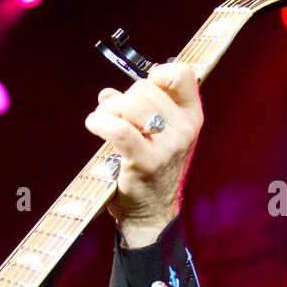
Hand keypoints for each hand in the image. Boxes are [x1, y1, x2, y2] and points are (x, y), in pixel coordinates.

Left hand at [83, 62, 202, 247]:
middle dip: (122, 98)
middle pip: (145, 88)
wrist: (151, 213)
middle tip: (113, 115)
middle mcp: (185, 129)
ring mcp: (167, 146)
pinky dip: (100, 122)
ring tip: (102, 121)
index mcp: (192, 117)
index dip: (157, 73)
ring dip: (108, 110)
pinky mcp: (145, 161)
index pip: (182, 74)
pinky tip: (94, 125)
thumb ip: (136, 108)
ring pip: (130, 104)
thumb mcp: (156, 136)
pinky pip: (119, 128)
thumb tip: (106, 94)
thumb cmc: (151, 170)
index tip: (141, 88)